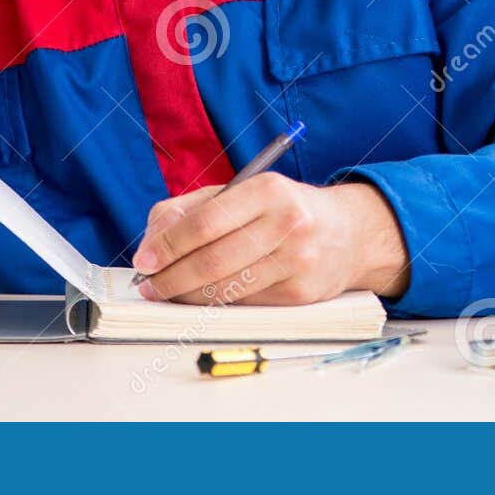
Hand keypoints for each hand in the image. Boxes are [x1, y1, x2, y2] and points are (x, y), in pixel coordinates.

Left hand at [131, 174, 410, 305]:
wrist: (349, 233)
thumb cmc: (284, 210)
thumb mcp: (244, 193)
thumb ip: (193, 208)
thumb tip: (153, 241)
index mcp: (268, 190)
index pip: (206, 222)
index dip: (169, 245)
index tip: (145, 260)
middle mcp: (287, 223)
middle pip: (213, 260)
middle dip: (172, 278)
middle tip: (150, 285)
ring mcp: (298, 261)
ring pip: (227, 289)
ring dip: (189, 296)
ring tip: (169, 293)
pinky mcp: (302, 293)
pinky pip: (246, 304)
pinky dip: (218, 304)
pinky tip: (203, 298)